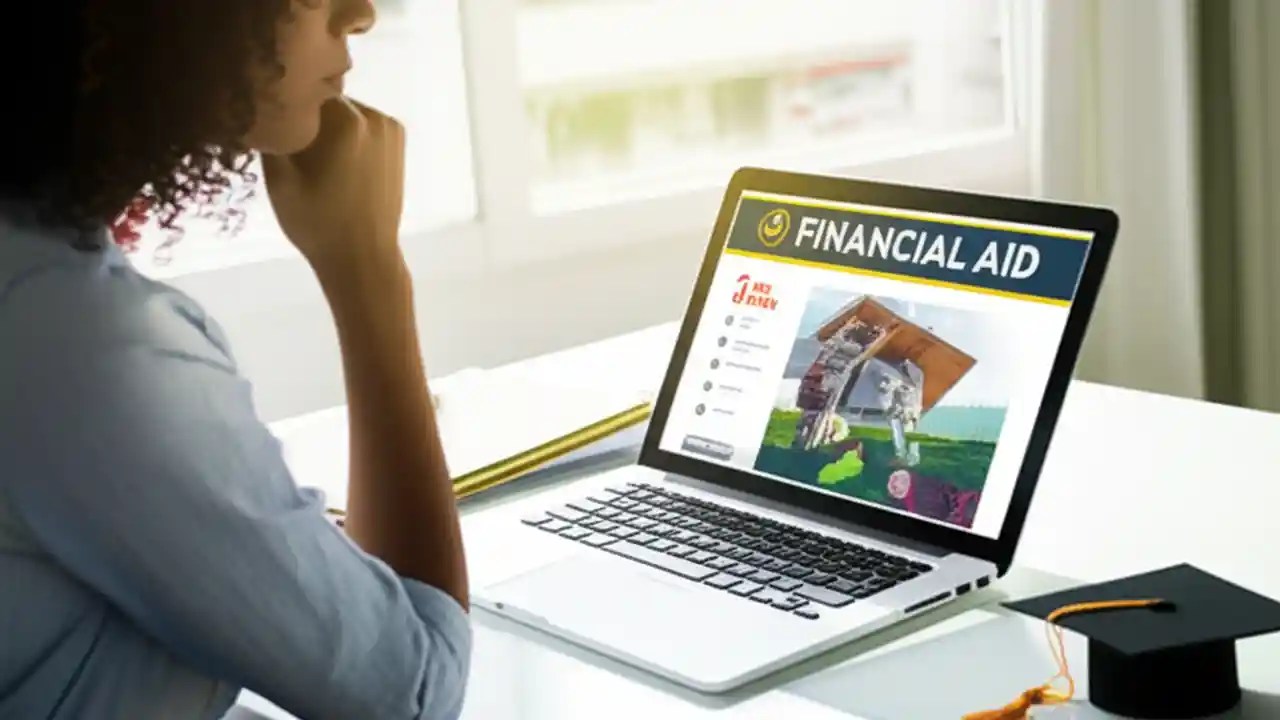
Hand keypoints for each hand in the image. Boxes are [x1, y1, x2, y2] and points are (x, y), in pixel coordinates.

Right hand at [262, 97, 405, 276]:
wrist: (363, 258)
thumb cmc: (316, 223)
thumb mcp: (279, 179)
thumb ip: (273, 131)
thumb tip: (265, 103)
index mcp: (345, 120)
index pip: (304, 88)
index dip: (286, 103)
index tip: (275, 125)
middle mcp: (373, 115)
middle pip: (326, 99)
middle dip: (309, 116)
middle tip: (294, 148)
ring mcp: (390, 127)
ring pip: (346, 111)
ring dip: (330, 126)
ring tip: (318, 162)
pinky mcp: (399, 141)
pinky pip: (364, 125)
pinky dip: (350, 136)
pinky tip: (341, 165)